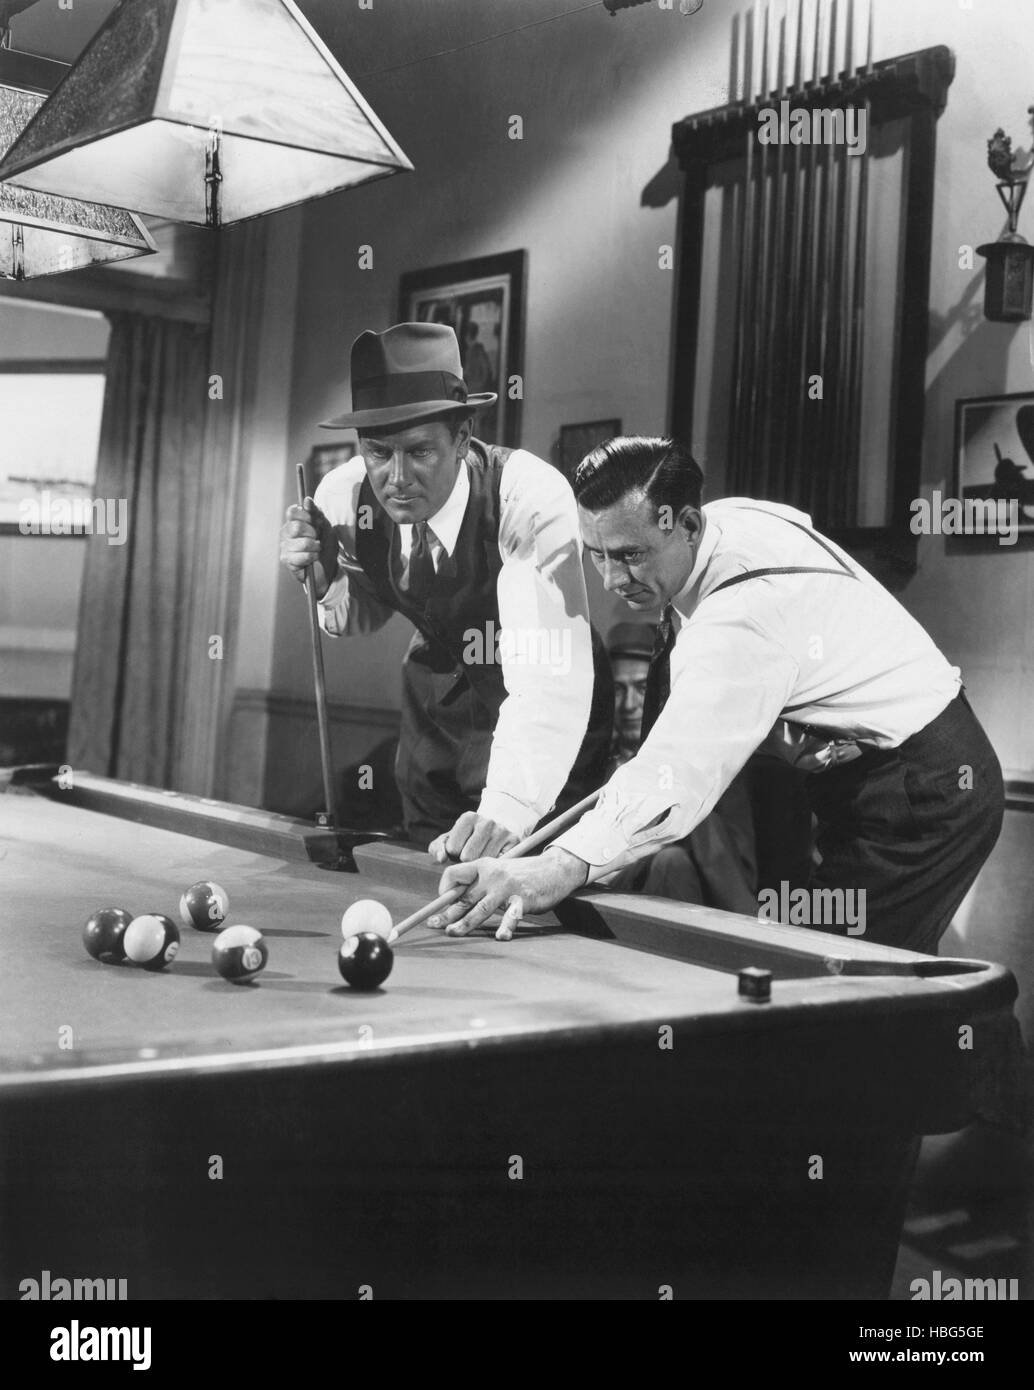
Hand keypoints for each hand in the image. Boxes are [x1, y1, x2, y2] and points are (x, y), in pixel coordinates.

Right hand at [279, 498, 338, 599]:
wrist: (329, 566)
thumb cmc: (325, 545)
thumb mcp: (324, 526)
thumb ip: (315, 512)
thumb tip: (307, 500)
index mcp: (292, 522)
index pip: (293, 512)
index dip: (307, 516)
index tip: (316, 523)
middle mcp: (285, 533)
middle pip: (297, 527)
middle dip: (313, 533)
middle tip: (317, 539)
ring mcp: (284, 547)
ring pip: (303, 543)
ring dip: (316, 547)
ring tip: (316, 550)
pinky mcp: (287, 561)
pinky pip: (303, 556)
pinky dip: (313, 557)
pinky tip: (313, 558)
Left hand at [427, 812, 518, 864]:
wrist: (496, 830)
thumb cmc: (467, 839)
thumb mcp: (449, 840)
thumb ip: (438, 848)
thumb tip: (441, 859)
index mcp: (468, 817)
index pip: (453, 848)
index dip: (454, 854)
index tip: (460, 850)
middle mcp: (487, 821)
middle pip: (468, 857)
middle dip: (467, 861)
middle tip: (472, 856)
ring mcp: (502, 831)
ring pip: (484, 862)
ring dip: (480, 866)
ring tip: (482, 857)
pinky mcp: (514, 841)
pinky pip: (499, 864)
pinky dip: (494, 866)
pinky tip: (494, 861)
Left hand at [432, 850, 588, 940]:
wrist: (554, 868)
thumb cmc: (522, 874)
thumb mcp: (498, 872)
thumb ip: (480, 884)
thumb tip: (456, 902)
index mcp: (483, 866)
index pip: (454, 874)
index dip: (444, 888)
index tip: (442, 903)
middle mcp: (492, 875)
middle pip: (464, 896)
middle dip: (447, 912)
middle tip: (433, 924)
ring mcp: (507, 888)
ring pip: (481, 908)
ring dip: (465, 922)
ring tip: (452, 932)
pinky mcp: (523, 899)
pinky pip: (511, 916)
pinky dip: (506, 927)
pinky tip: (501, 936)